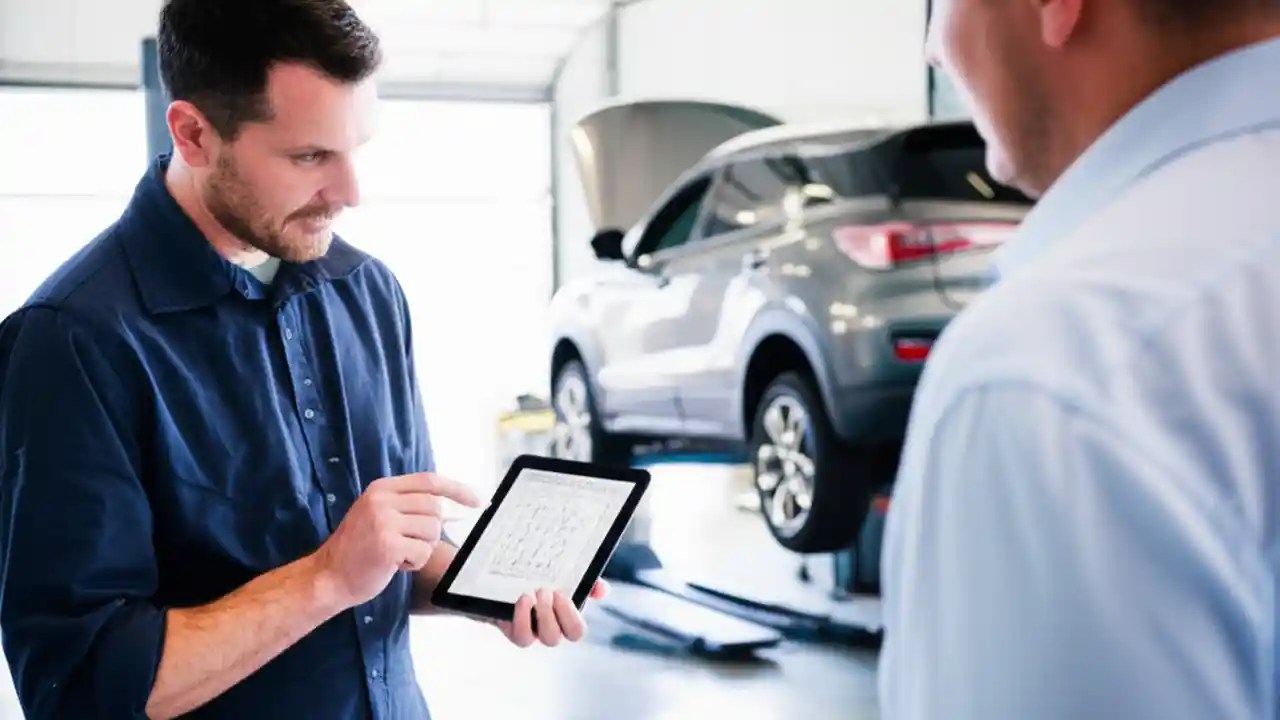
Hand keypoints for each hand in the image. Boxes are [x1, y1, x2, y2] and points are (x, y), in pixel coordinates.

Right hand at [312, 473, 480, 608]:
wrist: (328, 576)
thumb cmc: (358, 550)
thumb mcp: (378, 515)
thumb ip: (409, 506)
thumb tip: (452, 509)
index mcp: (381, 489)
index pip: (428, 481)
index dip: (456, 489)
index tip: (476, 500)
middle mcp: (381, 500)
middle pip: (434, 508)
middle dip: (432, 530)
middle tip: (411, 544)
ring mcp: (383, 521)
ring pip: (432, 530)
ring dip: (422, 548)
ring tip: (399, 554)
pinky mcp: (388, 545)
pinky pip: (423, 551)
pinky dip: (415, 562)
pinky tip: (395, 565)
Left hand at [496, 580, 608, 647]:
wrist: (499, 576)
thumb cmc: (536, 576)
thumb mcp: (561, 574)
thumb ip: (584, 580)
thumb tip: (601, 590)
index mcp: (562, 617)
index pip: (576, 630)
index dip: (572, 616)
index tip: (564, 593)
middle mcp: (547, 628)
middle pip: (558, 637)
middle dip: (558, 615)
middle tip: (549, 592)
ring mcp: (529, 630)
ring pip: (545, 639)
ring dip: (544, 616)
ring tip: (535, 593)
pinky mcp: (510, 628)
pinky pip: (522, 636)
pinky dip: (523, 618)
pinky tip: (523, 599)